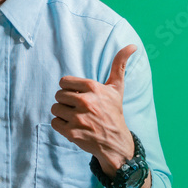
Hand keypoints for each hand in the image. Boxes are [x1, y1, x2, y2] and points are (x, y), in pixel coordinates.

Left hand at [50, 45, 136, 173]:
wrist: (116, 141)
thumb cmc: (114, 112)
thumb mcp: (117, 88)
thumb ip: (119, 65)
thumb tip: (132, 45)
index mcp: (93, 87)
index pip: (63, 82)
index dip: (69, 89)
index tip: (79, 96)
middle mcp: (85, 101)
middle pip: (58, 95)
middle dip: (66, 102)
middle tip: (78, 109)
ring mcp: (78, 118)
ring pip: (55, 109)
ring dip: (63, 114)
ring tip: (76, 118)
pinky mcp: (72, 133)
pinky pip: (54, 123)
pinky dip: (61, 126)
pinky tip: (74, 127)